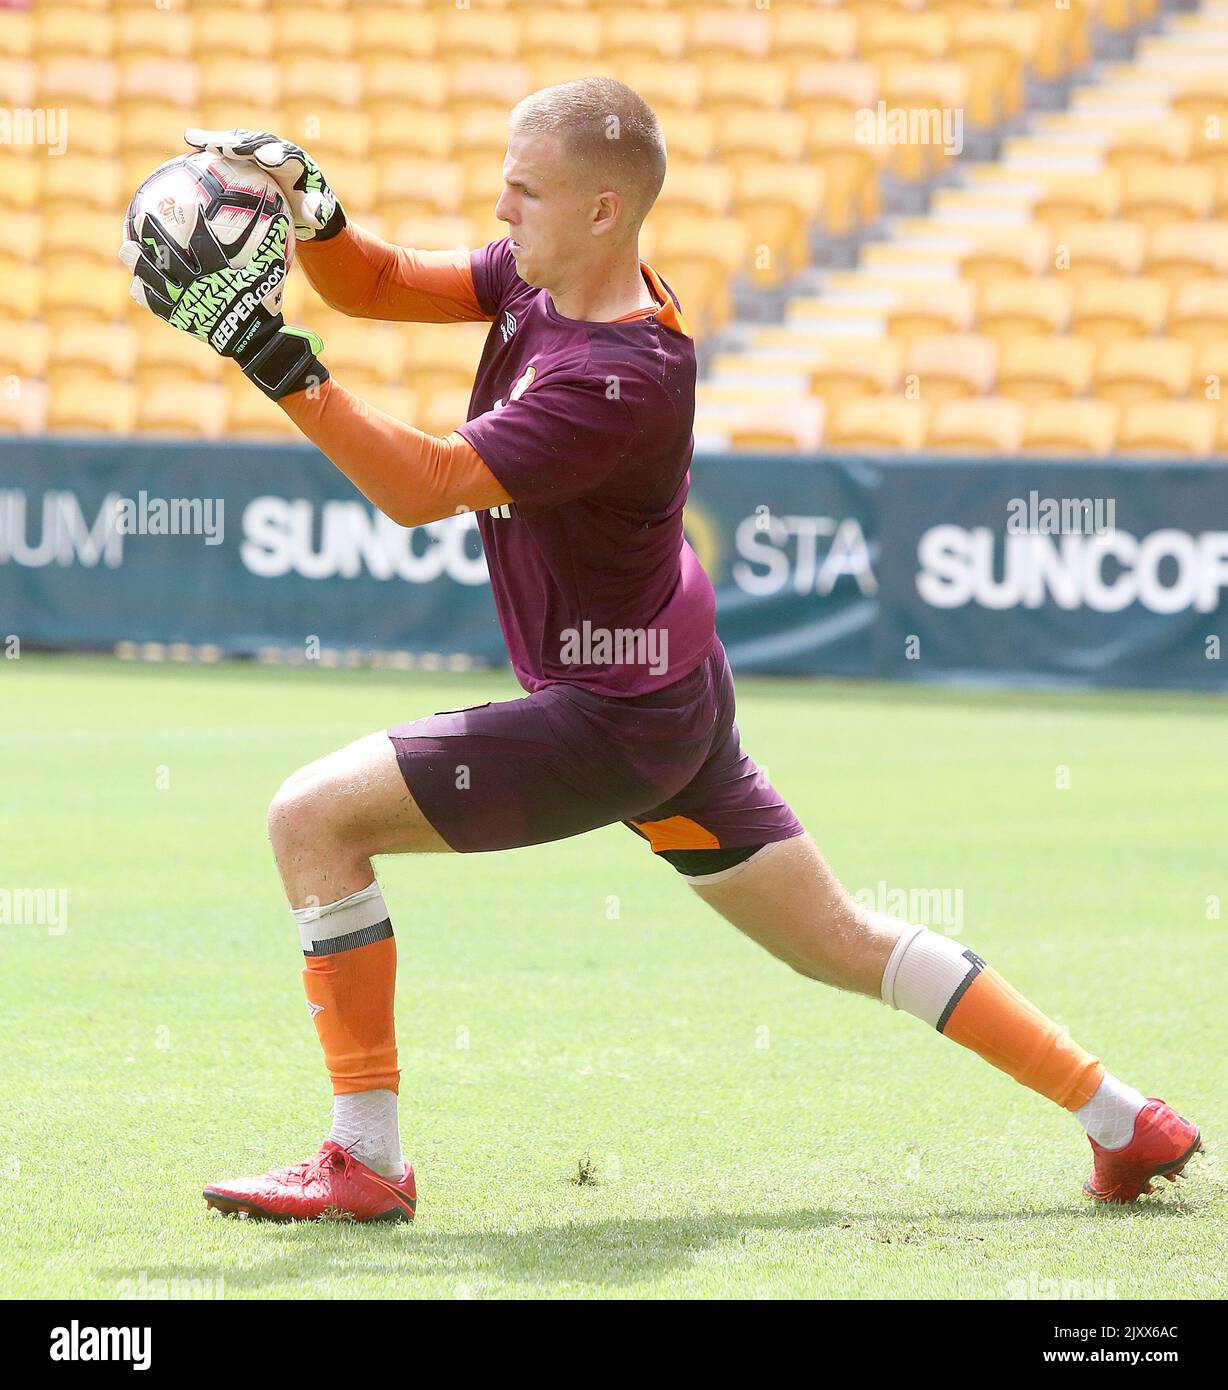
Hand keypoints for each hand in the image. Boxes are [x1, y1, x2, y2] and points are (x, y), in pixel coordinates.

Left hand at [119, 206, 327, 400]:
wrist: (253, 342)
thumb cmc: (263, 303)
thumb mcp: (270, 274)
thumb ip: (271, 246)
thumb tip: (283, 218)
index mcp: (218, 271)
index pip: (203, 242)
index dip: (193, 223)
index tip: (185, 204)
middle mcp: (198, 284)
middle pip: (170, 257)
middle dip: (155, 236)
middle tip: (141, 218)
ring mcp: (187, 302)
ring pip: (157, 279)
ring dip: (140, 263)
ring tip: (125, 248)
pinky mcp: (182, 319)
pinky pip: (160, 306)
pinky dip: (147, 296)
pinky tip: (136, 286)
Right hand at [184, 128, 345, 241]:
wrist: (299, 198)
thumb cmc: (307, 209)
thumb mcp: (316, 214)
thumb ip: (318, 212)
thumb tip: (317, 218)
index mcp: (295, 163)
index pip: (287, 156)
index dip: (276, 155)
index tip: (265, 158)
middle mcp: (275, 149)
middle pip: (258, 143)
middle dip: (243, 144)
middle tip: (226, 147)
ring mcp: (257, 147)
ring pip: (238, 140)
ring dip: (220, 139)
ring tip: (201, 140)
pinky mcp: (243, 152)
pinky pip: (225, 146)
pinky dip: (209, 142)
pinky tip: (189, 139)